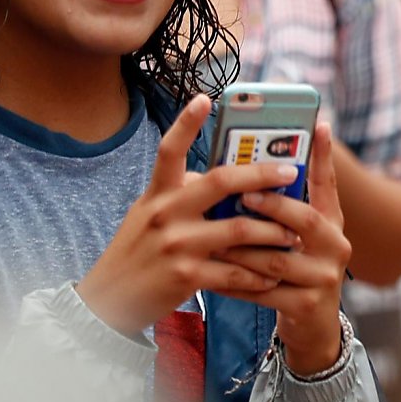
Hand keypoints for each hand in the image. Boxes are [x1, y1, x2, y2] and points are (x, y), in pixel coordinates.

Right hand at [77, 96, 301, 334]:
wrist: (105, 303)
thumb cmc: (137, 252)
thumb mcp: (149, 215)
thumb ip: (181, 194)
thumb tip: (220, 173)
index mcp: (157, 194)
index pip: (168, 151)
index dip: (186, 123)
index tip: (204, 98)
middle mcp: (164, 214)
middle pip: (221, 182)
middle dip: (262, 174)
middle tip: (291, 171)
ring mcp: (175, 245)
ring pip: (239, 229)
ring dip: (273, 231)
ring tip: (294, 233)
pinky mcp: (185, 276)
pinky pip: (233, 272)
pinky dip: (256, 275)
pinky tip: (271, 277)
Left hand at [217, 123, 353, 376]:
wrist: (313, 326)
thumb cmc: (296, 271)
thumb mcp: (300, 238)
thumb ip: (282, 212)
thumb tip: (243, 175)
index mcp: (333, 223)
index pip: (329, 184)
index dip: (325, 155)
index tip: (317, 125)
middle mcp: (336, 246)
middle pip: (307, 221)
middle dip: (274, 207)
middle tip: (243, 194)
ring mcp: (324, 277)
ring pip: (278, 259)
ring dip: (242, 249)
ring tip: (214, 237)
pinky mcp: (306, 304)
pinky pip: (263, 291)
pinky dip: (235, 282)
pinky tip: (212, 276)